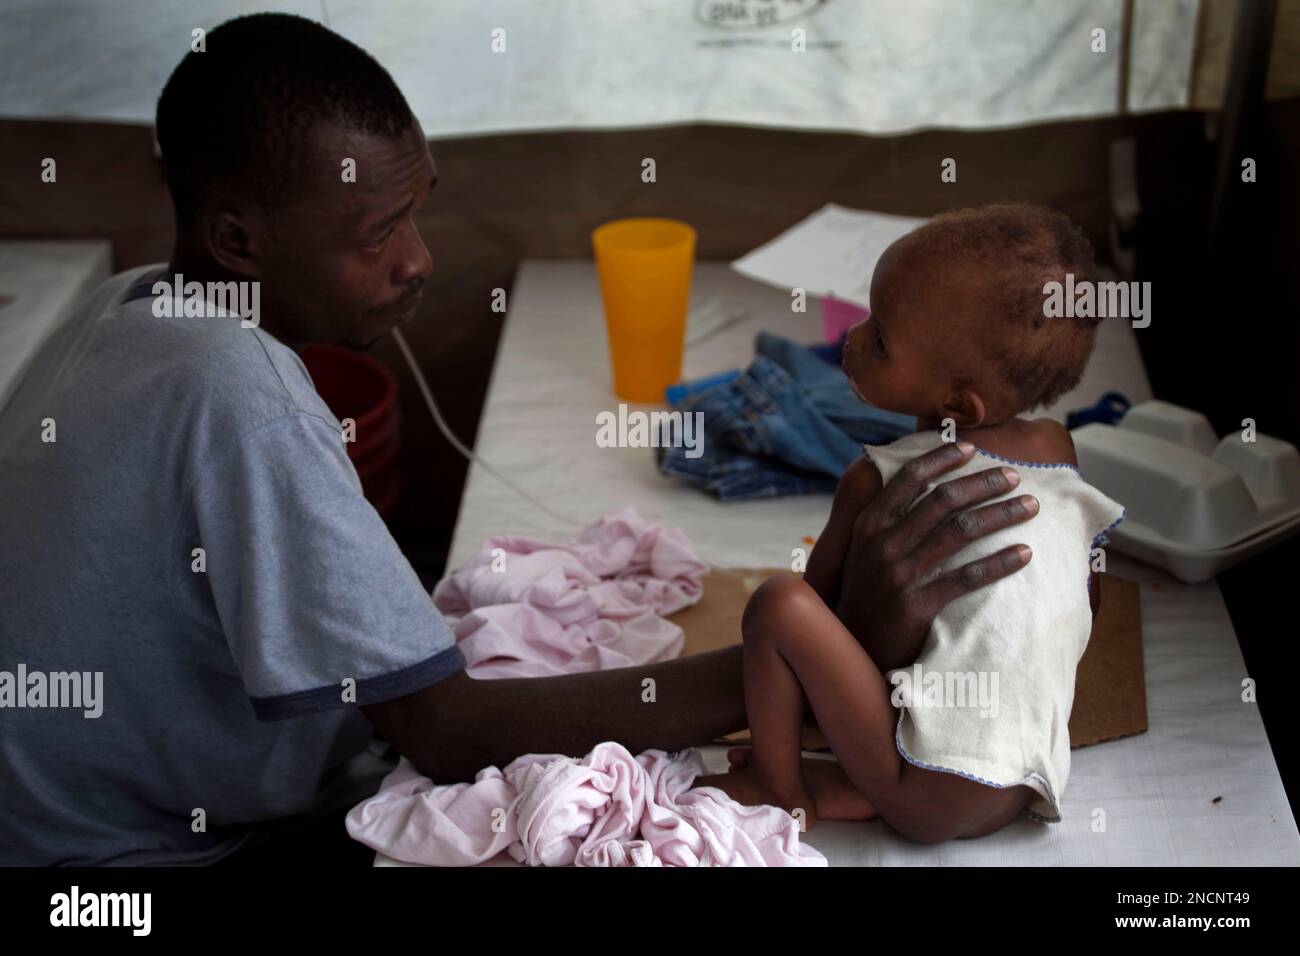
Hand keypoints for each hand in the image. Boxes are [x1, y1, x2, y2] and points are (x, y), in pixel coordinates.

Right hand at [839, 441, 1038, 670]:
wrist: (852, 645)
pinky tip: (1025, 553)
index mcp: (869, 524)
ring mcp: (900, 574)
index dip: (942, 459)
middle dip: (984, 482)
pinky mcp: (918, 604)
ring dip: (1002, 514)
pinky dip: (1001, 562)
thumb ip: (887, 519)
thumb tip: (923, 483)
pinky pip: (969, 576)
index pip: (909, 478)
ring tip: (1030, 506)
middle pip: (943, 499)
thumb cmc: (866, 591)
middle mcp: (883, 543)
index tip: (971, 448)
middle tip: (1014, 476)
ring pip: (961, 531)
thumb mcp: (863, 549)